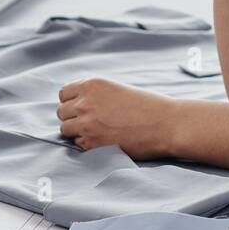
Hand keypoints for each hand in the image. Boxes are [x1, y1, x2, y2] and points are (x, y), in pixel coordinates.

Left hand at [57, 78, 176, 158]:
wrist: (166, 124)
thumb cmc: (148, 106)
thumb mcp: (118, 89)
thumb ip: (95, 94)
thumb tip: (76, 105)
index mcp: (92, 84)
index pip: (64, 93)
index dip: (73, 101)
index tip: (83, 107)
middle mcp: (85, 102)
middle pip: (62, 112)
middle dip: (73, 117)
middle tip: (92, 122)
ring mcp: (87, 124)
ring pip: (65, 129)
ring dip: (77, 131)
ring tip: (97, 132)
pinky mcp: (93, 144)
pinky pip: (78, 144)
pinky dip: (87, 144)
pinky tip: (105, 140)